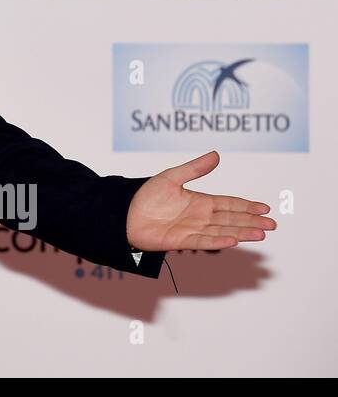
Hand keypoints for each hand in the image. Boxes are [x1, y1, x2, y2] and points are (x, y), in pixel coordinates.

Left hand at [126, 150, 275, 251]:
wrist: (125, 212)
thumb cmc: (145, 195)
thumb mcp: (172, 177)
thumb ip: (194, 168)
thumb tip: (216, 155)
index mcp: (200, 202)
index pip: (229, 204)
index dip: (247, 206)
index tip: (265, 207)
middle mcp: (199, 217)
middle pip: (231, 219)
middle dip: (251, 222)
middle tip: (272, 224)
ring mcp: (192, 229)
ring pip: (222, 231)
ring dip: (241, 232)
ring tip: (260, 233)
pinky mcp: (180, 241)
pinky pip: (203, 241)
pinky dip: (218, 241)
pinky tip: (233, 240)